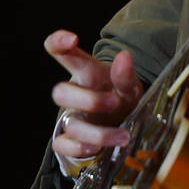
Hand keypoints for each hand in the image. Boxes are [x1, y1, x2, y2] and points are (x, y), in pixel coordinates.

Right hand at [45, 29, 144, 161]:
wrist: (126, 124)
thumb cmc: (122, 98)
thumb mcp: (130, 85)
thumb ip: (125, 74)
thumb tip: (124, 56)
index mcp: (86, 74)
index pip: (64, 54)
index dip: (58, 43)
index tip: (71, 39)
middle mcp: (75, 95)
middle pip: (60, 93)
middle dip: (87, 100)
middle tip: (114, 102)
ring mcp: (71, 118)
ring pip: (69, 124)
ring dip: (97, 132)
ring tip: (124, 136)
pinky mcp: (71, 140)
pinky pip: (62, 146)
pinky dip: (79, 149)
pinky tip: (97, 149)